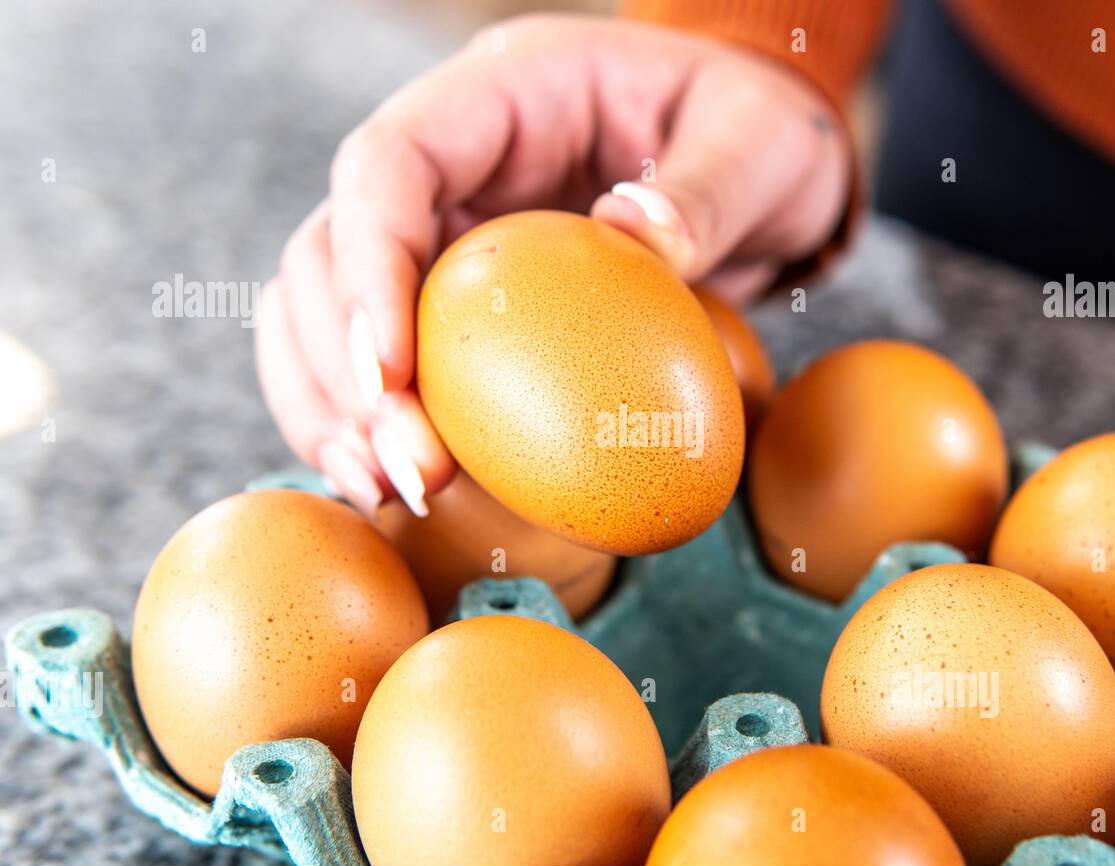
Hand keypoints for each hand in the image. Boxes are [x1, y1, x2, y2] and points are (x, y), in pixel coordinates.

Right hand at [256, 12, 851, 515]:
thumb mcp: (762, 144)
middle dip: (344, 365)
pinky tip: (394, 488)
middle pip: (330, 248)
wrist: (762, 175)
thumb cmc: (760, 137)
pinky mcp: (456, 301)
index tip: (393, 373)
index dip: (369, 264)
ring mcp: (443, 230)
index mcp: (505, 95)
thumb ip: (707, 189)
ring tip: (383, 491)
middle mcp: (452, 161)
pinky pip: (380, 358)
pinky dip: (368, 422)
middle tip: (406, 468)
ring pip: (321, 308)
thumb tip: (633, 235)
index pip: (391, 161)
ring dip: (331, 405)